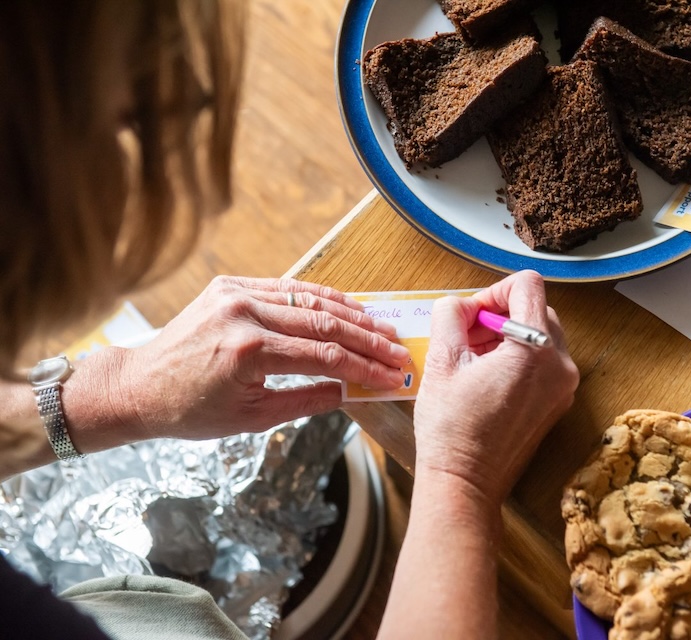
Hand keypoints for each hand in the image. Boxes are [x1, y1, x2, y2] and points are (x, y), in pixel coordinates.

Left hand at [104, 276, 408, 440]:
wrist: (139, 385)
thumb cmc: (190, 410)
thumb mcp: (252, 418)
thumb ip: (307, 400)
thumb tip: (351, 391)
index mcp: (248, 352)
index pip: (325, 356)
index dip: (365, 367)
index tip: (391, 376)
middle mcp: (243, 314)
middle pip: (324, 324)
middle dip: (368, 339)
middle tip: (398, 350)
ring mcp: (236, 294)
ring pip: (309, 300)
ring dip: (352, 314)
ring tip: (383, 328)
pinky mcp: (231, 286)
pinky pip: (286, 288)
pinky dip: (320, 297)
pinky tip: (348, 306)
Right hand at [413, 270, 579, 507]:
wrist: (466, 483)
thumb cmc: (452, 428)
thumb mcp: (442, 360)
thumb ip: (451, 314)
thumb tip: (460, 304)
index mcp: (536, 349)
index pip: (527, 285)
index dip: (493, 291)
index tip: (471, 315)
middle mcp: (560, 365)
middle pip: (536, 309)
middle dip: (499, 314)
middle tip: (466, 336)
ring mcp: (563, 387)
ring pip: (540, 335)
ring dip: (507, 335)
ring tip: (473, 359)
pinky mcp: (557, 404)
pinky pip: (543, 363)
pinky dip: (517, 358)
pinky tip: (486, 377)